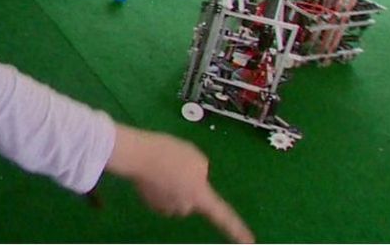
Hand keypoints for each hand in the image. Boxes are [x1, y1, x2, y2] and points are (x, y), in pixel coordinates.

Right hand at [107, 125, 254, 242]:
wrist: (139, 155)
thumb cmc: (170, 154)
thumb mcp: (196, 157)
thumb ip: (201, 171)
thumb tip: (195, 179)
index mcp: (200, 195)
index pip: (222, 215)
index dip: (237, 230)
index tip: (250, 243)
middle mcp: (185, 207)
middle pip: (192, 199)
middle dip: (188, 186)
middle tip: (179, 165)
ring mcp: (166, 207)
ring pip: (175, 196)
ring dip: (173, 184)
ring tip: (164, 164)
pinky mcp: (150, 202)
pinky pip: (161, 196)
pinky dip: (159, 186)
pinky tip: (152, 172)